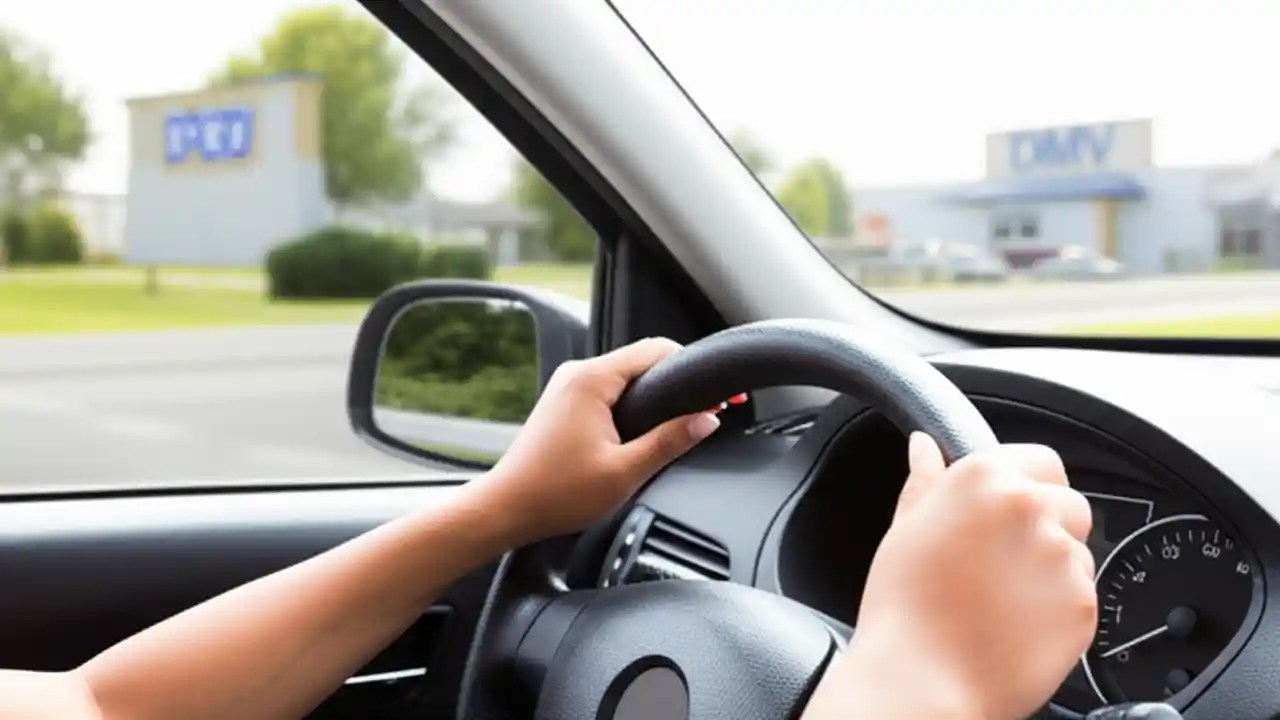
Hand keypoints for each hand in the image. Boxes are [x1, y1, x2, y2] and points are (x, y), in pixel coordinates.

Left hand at [476, 338, 720, 544]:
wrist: (506, 509)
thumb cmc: (556, 493)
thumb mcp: (625, 471)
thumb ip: (670, 441)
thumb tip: (707, 420)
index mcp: (592, 379)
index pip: (658, 350)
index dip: (695, 370)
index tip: (721, 394)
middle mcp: (578, 373)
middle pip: (644, 361)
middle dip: (678, 384)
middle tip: (709, 411)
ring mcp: (568, 386)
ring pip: (626, 377)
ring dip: (656, 396)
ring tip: (681, 423)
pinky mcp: (565, 402)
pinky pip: (609, 391)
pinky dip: (633, 404)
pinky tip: (644, 430)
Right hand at [805, 434, 1095, 719]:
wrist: (922, 681)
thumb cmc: (903, 610)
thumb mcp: (903, 532)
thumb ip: (925, 482)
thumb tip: (925, 447)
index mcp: (984, 479)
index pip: (1038, 460)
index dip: (1023, 485)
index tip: (1004, 510)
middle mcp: (1031, 508)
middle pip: (1067, 503)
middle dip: (1046, 524)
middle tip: (1002, 558)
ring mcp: (1062, 557)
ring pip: (1076, 550)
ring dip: (1052, 567)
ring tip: (1003, 598)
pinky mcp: (1083, 605)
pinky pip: (1081, 595)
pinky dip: (1057, 607)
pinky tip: (1016, 623)